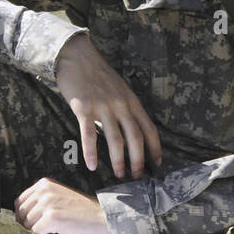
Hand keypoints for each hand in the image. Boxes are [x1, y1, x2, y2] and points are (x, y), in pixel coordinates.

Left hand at [14, 177, 109, 233]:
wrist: (105, 219)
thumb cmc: (83, 212)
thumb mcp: (60, 198)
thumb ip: (41, 201)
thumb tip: (18, 217)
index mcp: (45, 183)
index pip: (20, 201)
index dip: (24, 215)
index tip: (35, 223)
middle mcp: (44, 191)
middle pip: (21, 213)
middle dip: (30, 225)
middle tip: (46, 230)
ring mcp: (48, 204)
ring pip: (28, 224)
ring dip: (38, 232)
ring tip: (54, 231)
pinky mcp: (52, 218)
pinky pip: (36, 233)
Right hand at [54, 34, 160, 179]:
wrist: (76, 57)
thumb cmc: (96, 73)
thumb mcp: (119, 88)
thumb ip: (125, 106)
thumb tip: (129, 126)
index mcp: (132, 101)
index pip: (149, 129)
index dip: (155, 148)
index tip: (157, 164)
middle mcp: (121, 105)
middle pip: (135, 138)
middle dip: (138, 160)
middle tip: (136, 176)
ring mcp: (102, 107)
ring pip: (115, 139)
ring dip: (118, 160)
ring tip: (120, 175)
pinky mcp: (84, 109)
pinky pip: (89, 135)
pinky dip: (91, 152)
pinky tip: (92, 166)